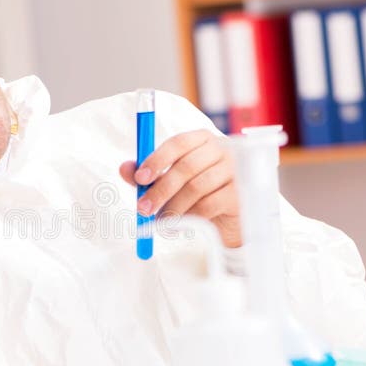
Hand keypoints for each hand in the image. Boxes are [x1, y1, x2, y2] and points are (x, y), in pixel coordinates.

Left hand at [120, 129, 241, 247]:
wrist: (231, 218)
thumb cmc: (199, 193)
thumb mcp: (171, 181)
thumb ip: (150, 174)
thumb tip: (125, 168)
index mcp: (203, 140)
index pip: (178, 143)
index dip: (156, 160)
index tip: (139, 179)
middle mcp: (222, 150)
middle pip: (186, 166)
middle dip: (160, 190)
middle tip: (143, 209)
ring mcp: (235, 170)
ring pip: (196, 187)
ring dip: (173, 207)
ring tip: (161, 222)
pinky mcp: (240, 193)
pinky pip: (208, 205)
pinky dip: (189, 217)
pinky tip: (179, 226)